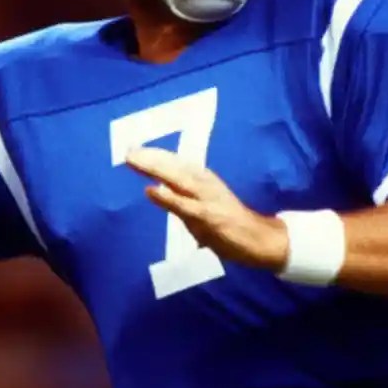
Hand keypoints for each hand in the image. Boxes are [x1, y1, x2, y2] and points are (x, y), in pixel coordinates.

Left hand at [125, 147, 289, 270]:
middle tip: (128, 151)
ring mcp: (206, 198)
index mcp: (203, 179)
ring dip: (155, 168)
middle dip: (151, 157)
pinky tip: (151, 190)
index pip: (176, 164)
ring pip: (177, 178)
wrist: (258, 238)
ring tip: (135, 160)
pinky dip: (167, 197)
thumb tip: (154, 191)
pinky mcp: (208, 216)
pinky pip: (183, 206)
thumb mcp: (203, 204)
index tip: (134, 148)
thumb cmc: (230, 221)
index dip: (155, 155)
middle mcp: (204, 183)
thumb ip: (180, 197)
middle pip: (174, 166)